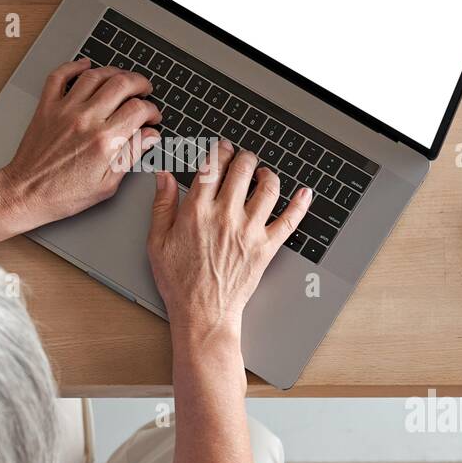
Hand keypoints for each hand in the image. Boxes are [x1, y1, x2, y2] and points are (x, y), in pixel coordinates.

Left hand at [0, 57, 161, 228]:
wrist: (26, 193)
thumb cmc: (64, 193)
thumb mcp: (107, 183)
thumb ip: (131, 155)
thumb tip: (149, 136)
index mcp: (104, 141)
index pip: (138, 110)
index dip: (151, 110)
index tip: (152, 117)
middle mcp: (86, 120)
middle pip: (121, 83)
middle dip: (140, 83)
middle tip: (144, 90)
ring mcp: (65, 110)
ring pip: (95, 75)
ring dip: (114, 72)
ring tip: (122, 79)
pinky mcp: (47, 107)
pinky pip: (60, 76)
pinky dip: (74, 66)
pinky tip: (85, 66)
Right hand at [147, 139, 310, 344]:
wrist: (203, 313)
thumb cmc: (179, 282)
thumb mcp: (157, 242)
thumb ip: (162, 206)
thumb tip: (163, 178)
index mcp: (197, 212)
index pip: (212, 167)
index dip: (219, 152)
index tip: (222, 148)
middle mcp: (225, 216)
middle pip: (242, 170)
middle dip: (243, 157)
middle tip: (243, 158)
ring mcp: (249, 231)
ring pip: (268, 188)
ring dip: (268, 174)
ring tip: (264, 174)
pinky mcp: (266, 247)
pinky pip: (290, 220)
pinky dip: (300, 204)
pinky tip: (304, 193)